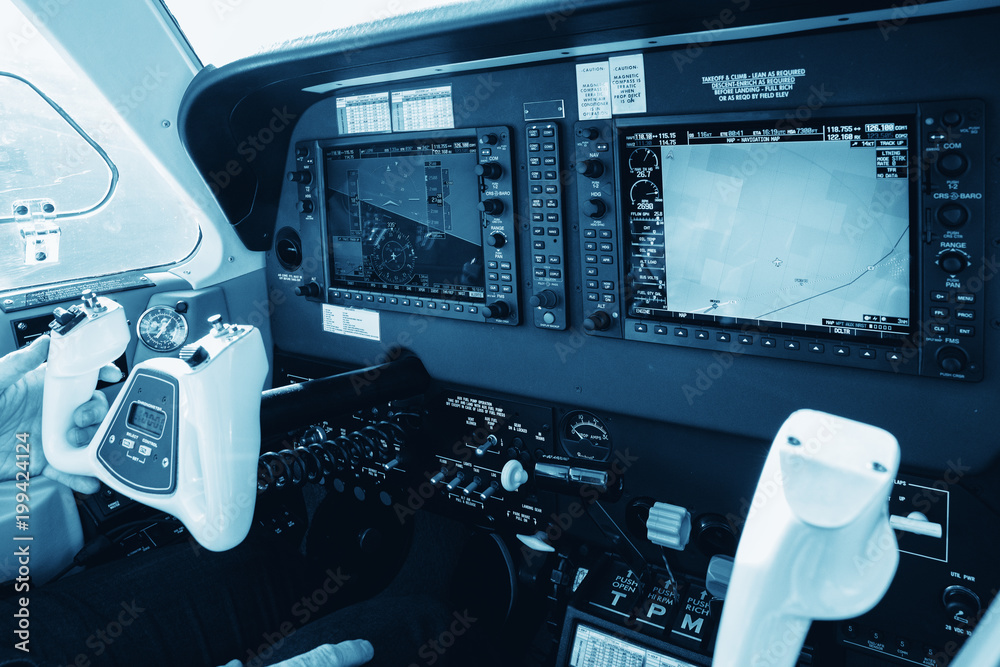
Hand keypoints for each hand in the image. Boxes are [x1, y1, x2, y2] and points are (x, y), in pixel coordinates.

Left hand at [0, 335, 122, 493]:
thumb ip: (17, 363)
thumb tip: (44, 342)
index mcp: (44, 387)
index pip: (80, 375)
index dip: (100, 372)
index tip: (111, 374)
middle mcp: (53, 411)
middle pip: (92, 407)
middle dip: (97, 412)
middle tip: (81, 418)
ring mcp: (52, 436)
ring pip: (88, 437)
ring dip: (93, 442)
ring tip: (80, 445)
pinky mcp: (46, 461)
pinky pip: (70, 469)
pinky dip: (81, 476)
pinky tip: (87, 479)